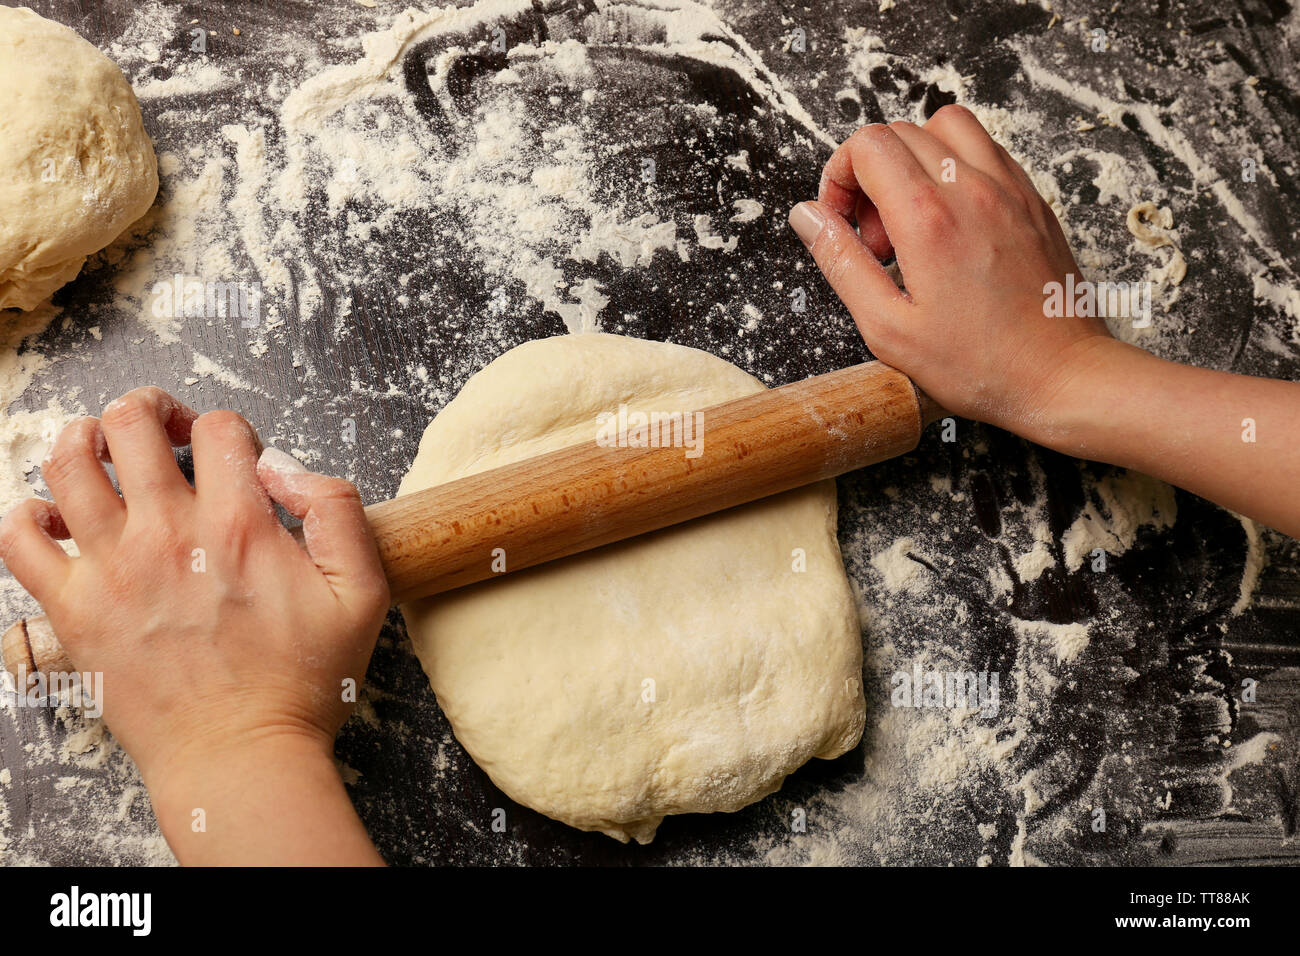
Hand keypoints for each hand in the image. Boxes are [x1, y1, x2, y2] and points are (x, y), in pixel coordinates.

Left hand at [0, 387, 388, 862]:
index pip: (220, 428)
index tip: (235, 460)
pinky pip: (18, 538)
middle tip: (165, 431)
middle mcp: (167, 534)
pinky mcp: (73, 610)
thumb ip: (337, 511)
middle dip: (150, 409)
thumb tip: (285, 469)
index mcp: (238, 525)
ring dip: (84, 440)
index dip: (231, 430)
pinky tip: (59, 520)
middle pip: (130, 423)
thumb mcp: (362, 592)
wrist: (241, 755)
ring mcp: (111, 569)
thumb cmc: (301, 682)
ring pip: (66, 462)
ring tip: (104, 454)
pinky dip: (29, 515)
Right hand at [788, 105, 1111, 431]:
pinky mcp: (1032, 198)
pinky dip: (955, 167)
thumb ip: (841, 263)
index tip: (841, 221)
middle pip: (900, 131)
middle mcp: (970, 189)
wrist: (1061, 375)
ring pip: (946, 125)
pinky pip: (985, 149)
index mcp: (928, 218)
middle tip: (874, 236)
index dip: (839, 177)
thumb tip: (808, 218)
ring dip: (914, 158)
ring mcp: (1008, 187)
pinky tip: (949, 220)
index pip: (868, 145)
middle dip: (870, 174)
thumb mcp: (888, 328)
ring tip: (911, 216)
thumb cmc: (981, 364)